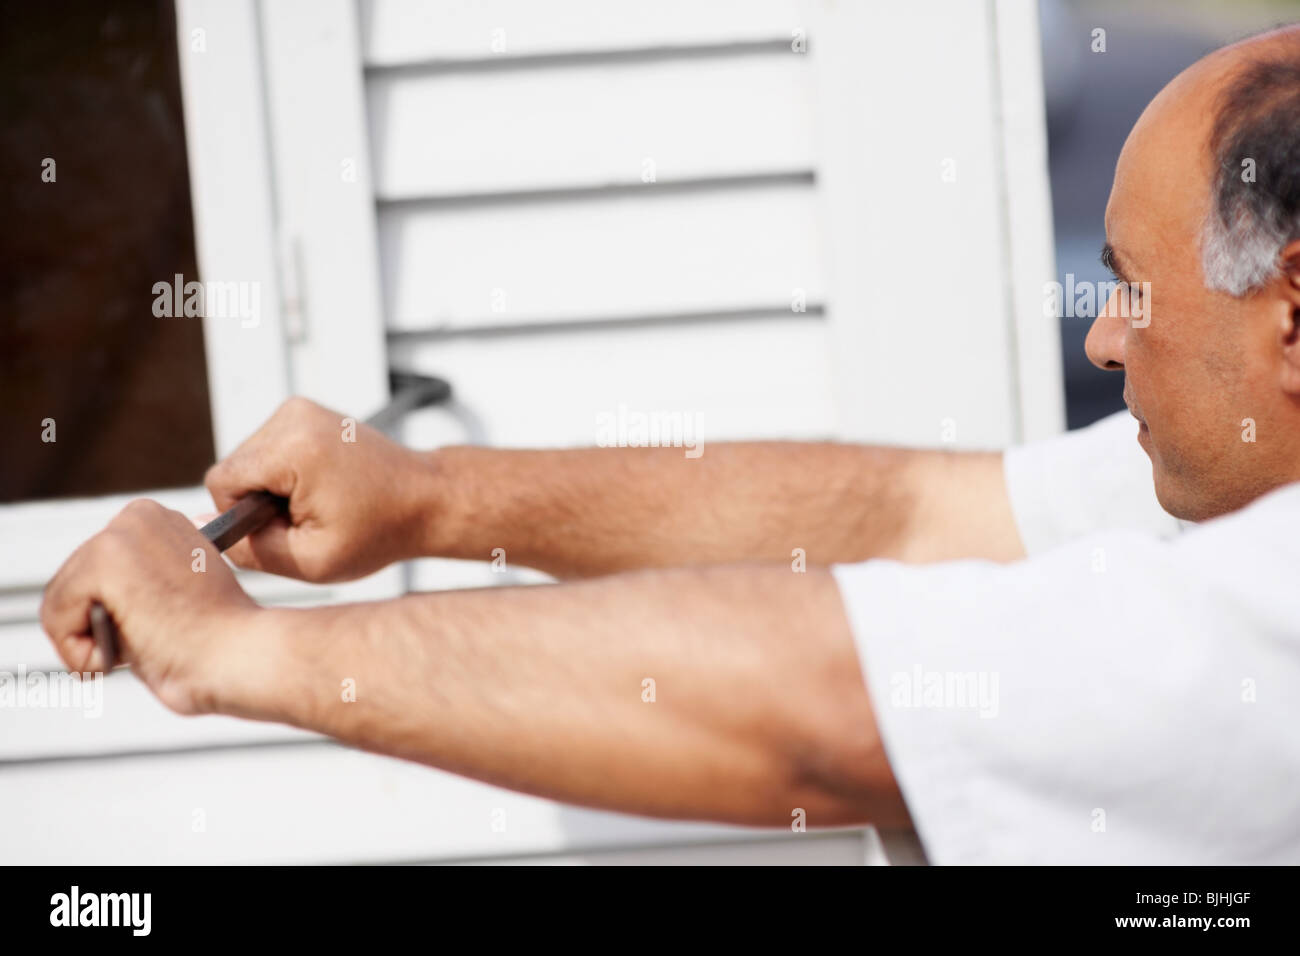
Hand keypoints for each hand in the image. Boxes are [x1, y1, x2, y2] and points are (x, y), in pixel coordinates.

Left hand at [40, 499, 258, 714]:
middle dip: (99, 625)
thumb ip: (140, 581)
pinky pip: (56, 619)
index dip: (115, 613)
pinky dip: (84, 652)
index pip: (94, 570)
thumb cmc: (219, 639)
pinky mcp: (104, 562)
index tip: (157, 625)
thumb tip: (105, 599)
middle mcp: (139, 517)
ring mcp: (121, 535)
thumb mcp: (173, 593)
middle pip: (71, 583)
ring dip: (93, 641)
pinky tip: (129, 649)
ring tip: (144, 645)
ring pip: (60, 602)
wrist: (240, 655)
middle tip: (152, 639)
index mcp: (157, 521)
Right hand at [204, 396, 437, 582]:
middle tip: (309, 519)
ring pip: (249, 459)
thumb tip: (202, 526)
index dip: (244, 515)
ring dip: (273, 488)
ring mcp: (301, 408)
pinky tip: (322, 487)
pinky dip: (286, 473)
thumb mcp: (311, 560)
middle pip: (234, 467)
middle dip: (260, 500)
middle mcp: (294, 416)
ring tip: (319, 503)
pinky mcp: (306, 412)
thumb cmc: (380, 531)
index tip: (285, 527)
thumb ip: (250, 550)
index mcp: (294, 446)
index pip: (222, 481)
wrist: (426, 499)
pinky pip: (269, 449)